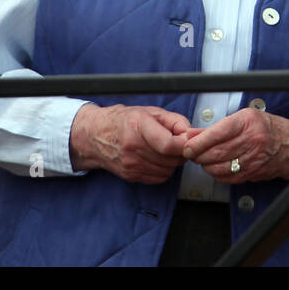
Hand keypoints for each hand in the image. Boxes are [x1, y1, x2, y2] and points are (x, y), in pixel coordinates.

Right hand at [70, 103, 190, 182]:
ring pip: (167, 170)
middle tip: (181, 143)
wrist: (96, 136)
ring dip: (174, 162)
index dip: (185, 144)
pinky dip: (165, 170)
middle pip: (171, 159)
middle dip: (182, 152)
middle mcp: (132, 148)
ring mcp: (130, 164)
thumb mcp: (151, 111)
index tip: (191, 140)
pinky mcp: (131, 175)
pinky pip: (159, 178)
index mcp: (137, 126)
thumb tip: (192, 133)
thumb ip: (175, 121)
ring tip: (169, 149)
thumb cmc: (124, 120)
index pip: (169, 145)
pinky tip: (160, 159)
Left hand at [183, 108, 288, 184]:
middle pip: (216, 153)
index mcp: (248, 122)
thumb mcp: (244, 118)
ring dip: (206, 165)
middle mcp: (252, 140)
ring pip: (220, 167)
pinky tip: (216, 167)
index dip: (199, 142)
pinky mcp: (253, 173)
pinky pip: (228, 178)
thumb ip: (216, 127)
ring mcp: (253, 159)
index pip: (218, 133)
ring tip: (203, 159)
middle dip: (199, 155)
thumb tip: (191, 135)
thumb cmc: (267, 127)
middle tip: (191, 153)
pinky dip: (217, 174)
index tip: (187, 146)